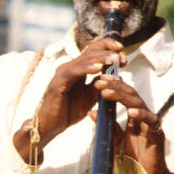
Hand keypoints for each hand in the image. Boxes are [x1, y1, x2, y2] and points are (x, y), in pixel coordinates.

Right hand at [13, 35, 125, 162]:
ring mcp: (63, 74)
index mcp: (78, 69)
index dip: (108, 47)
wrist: (51, 125)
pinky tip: (98, 68)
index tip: (122, 51)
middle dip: (108, 53)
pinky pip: (73, 72)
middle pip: (90, 51)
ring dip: (101, 58)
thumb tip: (117, 77)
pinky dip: (86, 69)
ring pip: (84, 60)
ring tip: (114, 59)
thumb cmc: (69, 111)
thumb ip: (100, 85)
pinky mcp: (58, 83)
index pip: (94, 51)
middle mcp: (70, 67)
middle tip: (122, 58)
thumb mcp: (90, 97)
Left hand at [94, 75, 173, 173]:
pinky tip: (130, 112)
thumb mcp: (114, 141)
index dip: (111, 87)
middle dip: (115, 87)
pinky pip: (150, 121)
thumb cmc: (133, 160)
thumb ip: (106, 126)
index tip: (97, 81)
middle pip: (130, 95)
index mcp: (134, 116)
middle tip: (99, 82)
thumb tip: (91, 111)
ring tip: (107, 93)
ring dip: (123, 97)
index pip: (123, 96)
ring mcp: (151, 124)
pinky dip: (140, 115)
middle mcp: (143, 116)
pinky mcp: (157, 134)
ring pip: (138, 104)